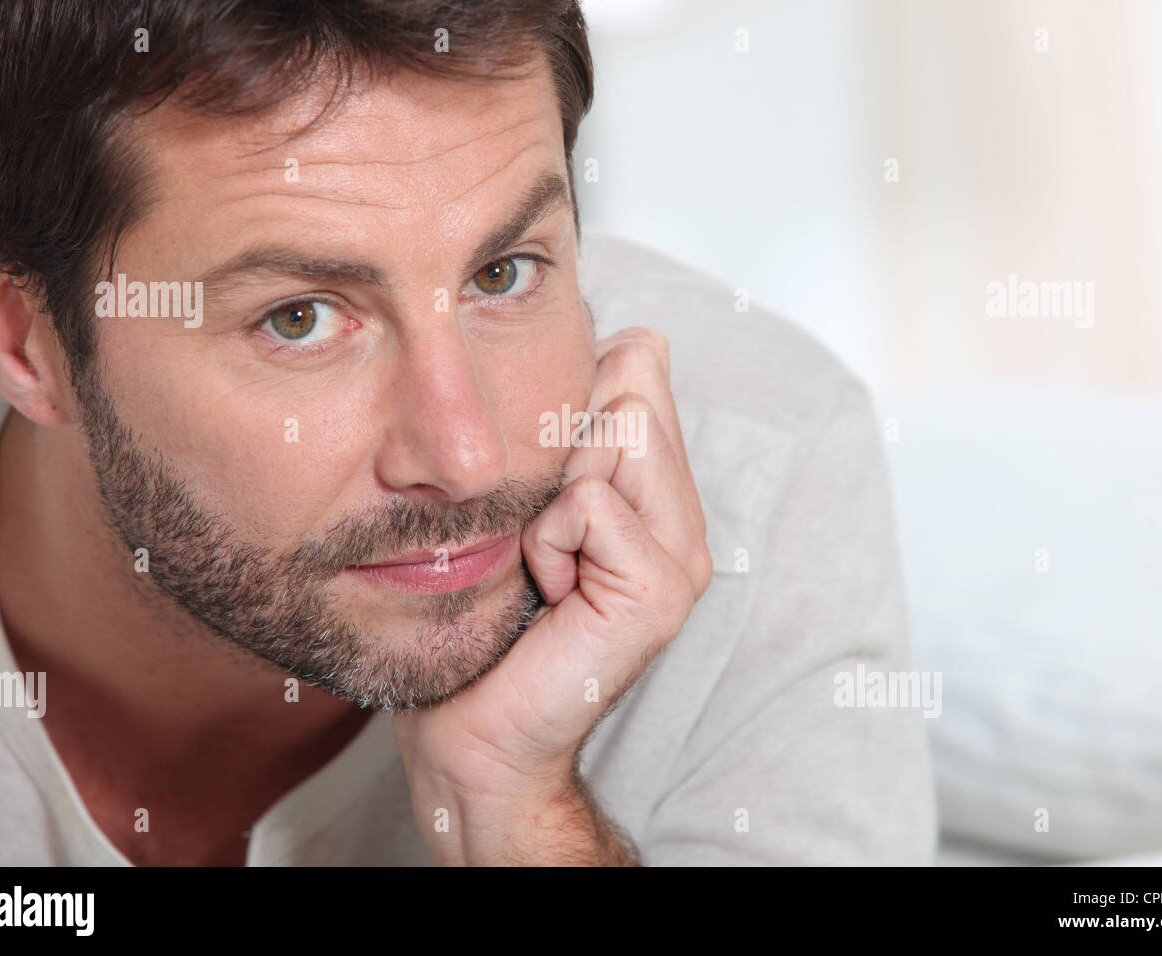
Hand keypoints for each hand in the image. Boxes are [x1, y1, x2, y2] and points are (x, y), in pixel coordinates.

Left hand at [391, 327, 711, 864]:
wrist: (475, 732)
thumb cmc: (484, 617)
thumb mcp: (527, 500)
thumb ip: (575, 431)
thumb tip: (635, 337)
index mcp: (658, 493)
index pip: (640, 370)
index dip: (573, 402)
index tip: (541, 483)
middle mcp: (685, 521)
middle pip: (630, 392)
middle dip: (561, 446)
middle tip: (541, 533)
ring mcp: (684, 558)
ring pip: (619, 432)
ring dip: (552, 492)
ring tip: (545, 561)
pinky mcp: (662, 589)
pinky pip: (591, 502)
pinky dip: (548, 539)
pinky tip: (547, 591)